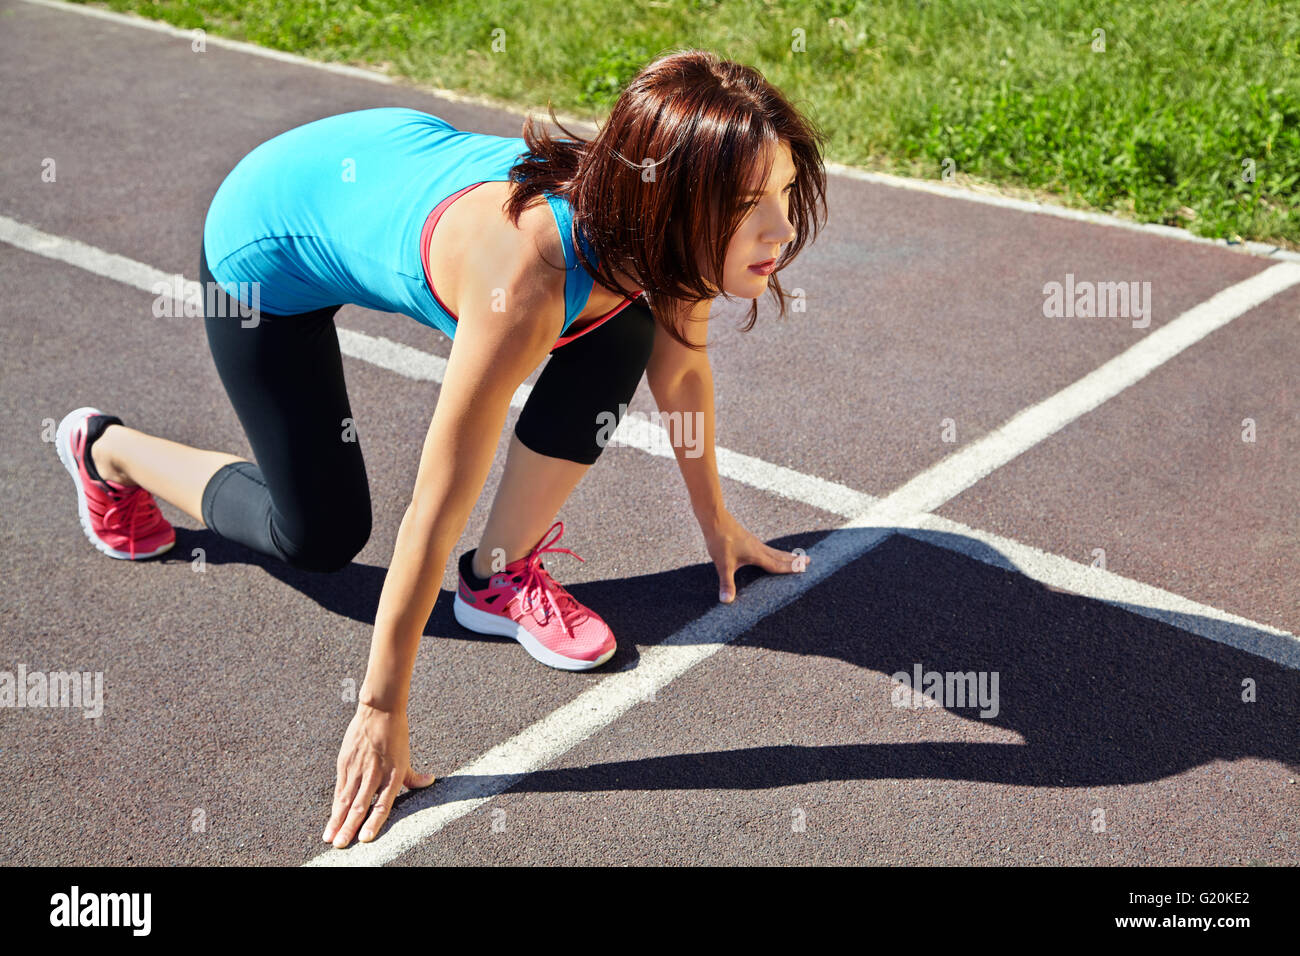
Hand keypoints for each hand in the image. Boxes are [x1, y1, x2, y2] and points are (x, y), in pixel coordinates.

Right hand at [323, 702, 435, 848]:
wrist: (379, 711)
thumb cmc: (396, 734)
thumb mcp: (406, 757)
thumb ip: (413, 776)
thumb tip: (430, 781)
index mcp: (392, 775)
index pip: (382, 804)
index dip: (373, 822)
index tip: (365, 838)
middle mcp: (374, 774)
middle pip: (360, 806)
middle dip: (348, 827)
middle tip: (340, 845)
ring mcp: (357, 769)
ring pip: (345, 800)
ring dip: (337, 820)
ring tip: (330, 837)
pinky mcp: (345, 763)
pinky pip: (340, 788)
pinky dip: (335, 805)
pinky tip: (331, 818)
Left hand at [701, 509, 810, 602]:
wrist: (715, 519)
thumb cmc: (720, 540)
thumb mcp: (723, 565)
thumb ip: (726, 583)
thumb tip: (727, 601)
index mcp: (757, 554)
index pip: (777, 564)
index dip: (790, 568)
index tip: (804, 569)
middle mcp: (758, 548)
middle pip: (780, 555)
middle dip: (794, 560)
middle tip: (809, 560)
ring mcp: (753, 542)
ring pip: (774, 550)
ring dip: (785, 554)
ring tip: (795, 556)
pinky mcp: (747, 538)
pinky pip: (765, 548)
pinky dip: (773, 551)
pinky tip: (768, 552)